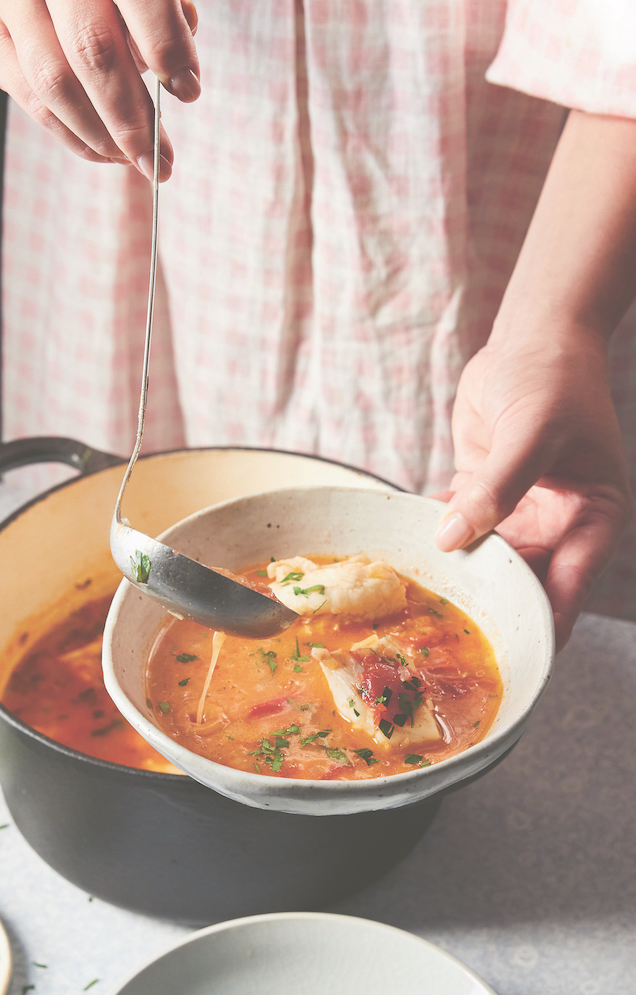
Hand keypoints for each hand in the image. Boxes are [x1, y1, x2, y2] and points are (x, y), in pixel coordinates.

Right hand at [0, 0, 199, 178]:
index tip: (189, 91)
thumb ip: (165, 13)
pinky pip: (35, 103)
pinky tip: (105, 153)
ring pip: (58, 82)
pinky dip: (75, 137)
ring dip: (102, 135)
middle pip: (94, 45)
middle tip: (161, 157)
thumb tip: (183, 76)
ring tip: (134, 159)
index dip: (167, 42)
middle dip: (134, 114)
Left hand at [435, 324, 631, 647]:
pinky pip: (457, 527)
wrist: (534, 336)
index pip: (570, 585)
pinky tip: (400, 559)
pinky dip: (433, 539)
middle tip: (449, 644)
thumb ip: (497, 487)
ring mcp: (519, 511)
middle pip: (524, 581)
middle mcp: (558, 523)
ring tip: (417, 611)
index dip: (545, 624)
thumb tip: (454, 539)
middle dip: (491, 608)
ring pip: (486, 559)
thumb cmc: (555, 377)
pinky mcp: (484, 494)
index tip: (516, 658)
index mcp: (593, 517)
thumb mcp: (533, 431)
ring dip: (456, 576)